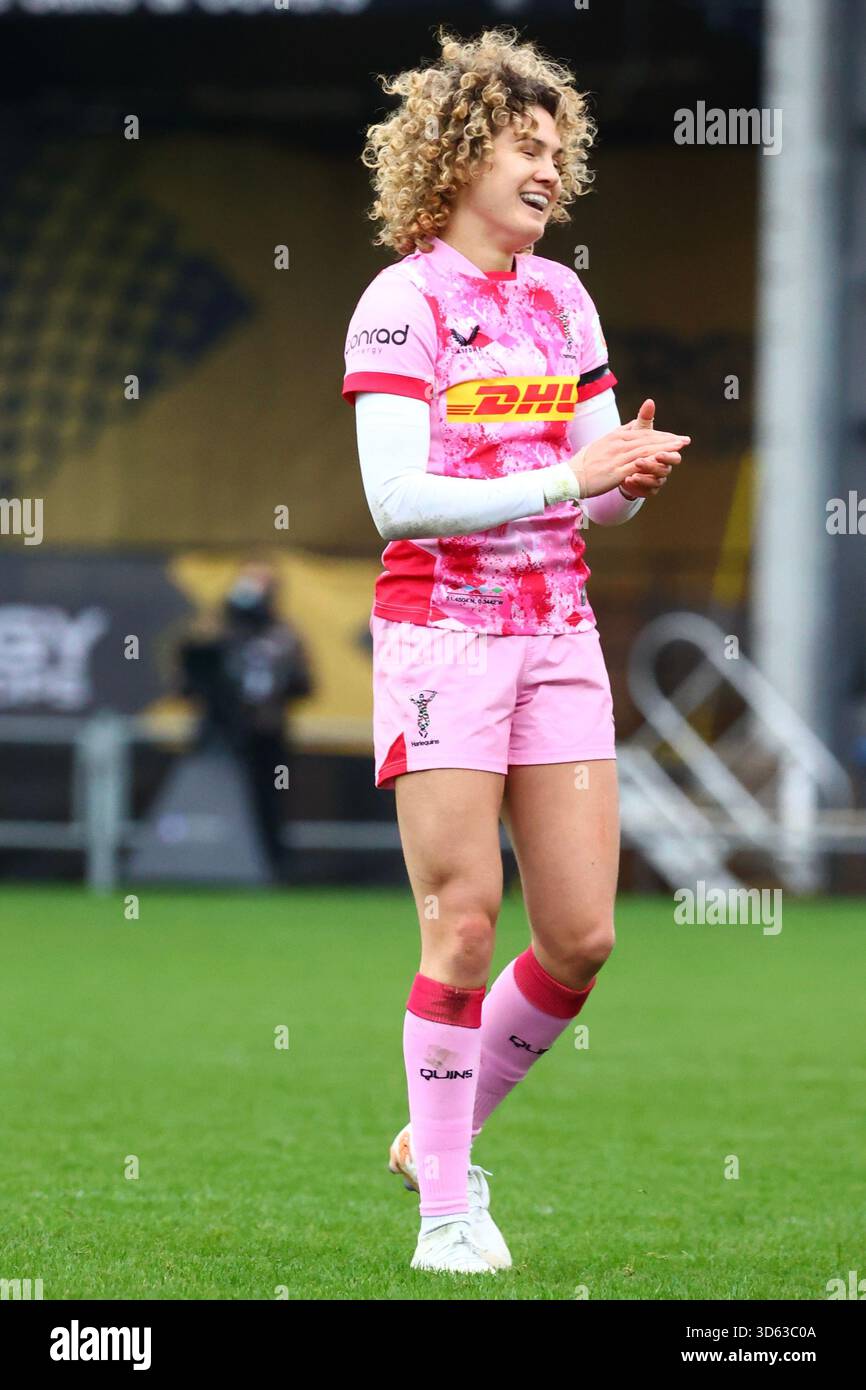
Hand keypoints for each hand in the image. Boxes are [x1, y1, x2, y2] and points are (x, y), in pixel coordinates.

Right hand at [568, 398, 690, 498]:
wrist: (571, 476)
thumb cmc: (585, 462)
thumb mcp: (602, 443)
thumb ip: (618, 436)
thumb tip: (630, 428)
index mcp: (615, 436)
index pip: (643, 433)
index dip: (661, 435)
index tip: (675, 437)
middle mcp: (618, 443)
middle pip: (648, 440)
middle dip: (668, 440)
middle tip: (684, 441)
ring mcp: (617, 457)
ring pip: (646, 451)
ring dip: (665, 449)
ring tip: (679, 449)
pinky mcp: (617, 471)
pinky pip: (638, 465)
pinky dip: (653, 462)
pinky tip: (664, 463)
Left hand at [618, 398, 687, 499]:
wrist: (622, 464)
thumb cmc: (634, 446)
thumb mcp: (638, 432)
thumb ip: (644, 419)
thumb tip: (649, 401)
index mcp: (665, 453)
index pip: (673, 453)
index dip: (668, 453)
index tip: (659, 451)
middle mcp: (664, 467)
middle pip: (666, 469)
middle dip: (654, 465)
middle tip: (641, 462)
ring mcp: (656, 480)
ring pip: (656, 481)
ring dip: (644, 477)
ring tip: (631, 473)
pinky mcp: (647, 490)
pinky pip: (646, 491)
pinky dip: (637, 486)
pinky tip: (626, 481)